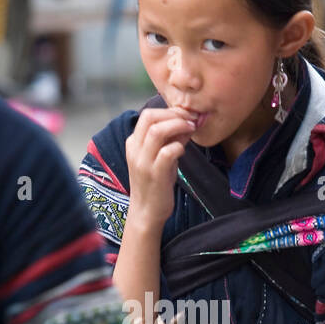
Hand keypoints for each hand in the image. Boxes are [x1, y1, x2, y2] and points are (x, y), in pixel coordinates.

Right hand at [124, 103, 199, 229]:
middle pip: (150, 117)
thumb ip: (170, 140)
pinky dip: (179, 146)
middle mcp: (135, 150)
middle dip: (173, 114)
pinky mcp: (154, 174)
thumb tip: (187, 123)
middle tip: (190, 120)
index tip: (185, 115)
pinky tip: (184, 150)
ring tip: (190, 129)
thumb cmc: (155, 184)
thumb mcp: (159, 158)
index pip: (148, 115)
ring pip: (157, 131)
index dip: (169, 111)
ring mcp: (143, 162)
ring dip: (178, 126)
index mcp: (133, 143)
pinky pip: (167, 152)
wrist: (146, 212)